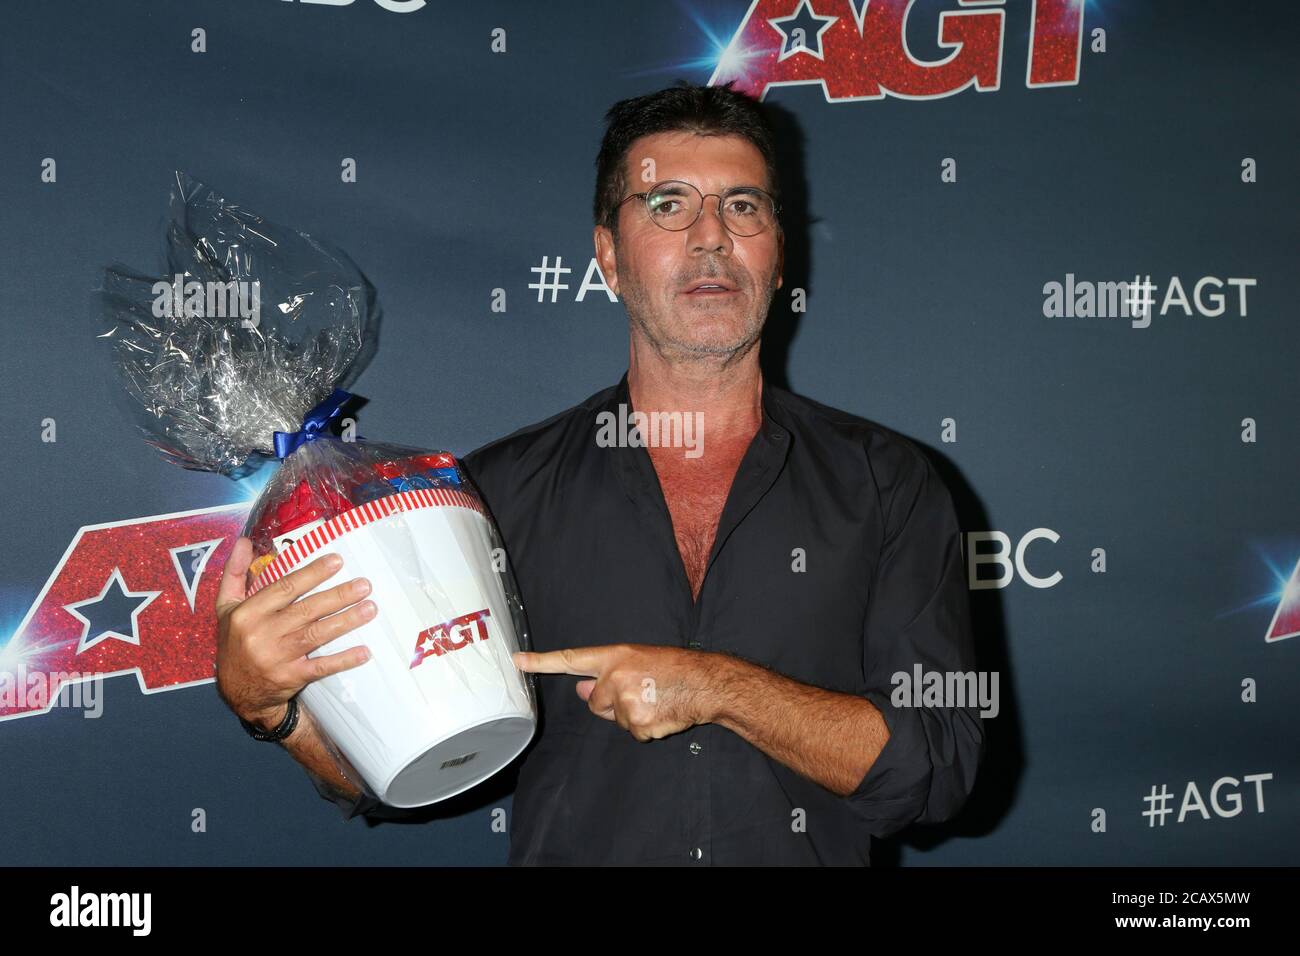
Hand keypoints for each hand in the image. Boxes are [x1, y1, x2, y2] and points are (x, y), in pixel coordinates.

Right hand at [214, 537, 375, 732]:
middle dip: (337, 596)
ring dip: (345, 621)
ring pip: (316, 635)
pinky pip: (320, 667)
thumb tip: (244, 541)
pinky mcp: (290, 678)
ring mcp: (276, 658)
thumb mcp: (227, 607)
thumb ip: (235, 573)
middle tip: (364, 585)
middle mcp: (261, 634)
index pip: (285, 588)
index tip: (337, 561)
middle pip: (305, 610)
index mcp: (247, 613)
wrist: (236, 690)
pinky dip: (343, 660)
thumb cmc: (235, 641)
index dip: (312, 574)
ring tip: (370, 608)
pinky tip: (364, 651)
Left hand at [512, 644, 711, 741]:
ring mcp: (625, 702)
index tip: (517, 661)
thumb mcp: (637, 659)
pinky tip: (661, 713)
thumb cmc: (674, 667)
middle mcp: (615, 677)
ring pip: (614, 719)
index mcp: (614, 656)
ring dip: (631, 715)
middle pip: (594, 701)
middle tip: (641, 691)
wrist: (705, 682)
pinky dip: (645, 728)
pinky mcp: (637, 724)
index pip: (570, 658)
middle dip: (611, 703)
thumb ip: (606, 673)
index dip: (541, 661)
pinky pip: (632, 733)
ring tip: (655, 700)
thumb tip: (580, 687)